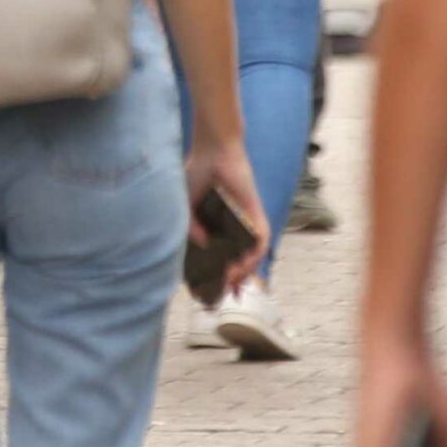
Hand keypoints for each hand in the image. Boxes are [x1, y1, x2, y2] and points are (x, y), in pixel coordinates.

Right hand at [181, 135, 267, 295]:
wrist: (213, 150)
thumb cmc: (197, 174)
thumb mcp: (185, 207)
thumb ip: (192, 229)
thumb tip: (204, 247)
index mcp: (214, 227)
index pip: (216, 259)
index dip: (212, 278)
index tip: (205, 294)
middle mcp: (232, 228)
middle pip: (236, 262)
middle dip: (231, 282)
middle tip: (222, 296)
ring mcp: (245, 222)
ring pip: (251, 256)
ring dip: (243, 273)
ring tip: (231, 283)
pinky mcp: (255, 214)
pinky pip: (261, 240)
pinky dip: (254, 255)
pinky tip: (243, 266)